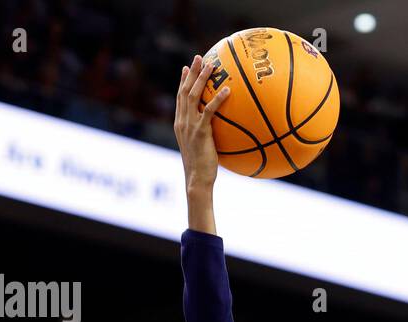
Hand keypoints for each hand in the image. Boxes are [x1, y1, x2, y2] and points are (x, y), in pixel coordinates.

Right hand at [174, 54, 229, 194]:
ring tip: (211, 65)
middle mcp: (182, 122)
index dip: (182, 81)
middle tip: (197, 57)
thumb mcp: (201, 148)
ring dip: (202, 78)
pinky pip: (209, 111)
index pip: (180, 98)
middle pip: (184, 91)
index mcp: (180, 124)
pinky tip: (228, 90)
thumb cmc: (202, 168)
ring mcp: (189, 126)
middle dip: (191, 72)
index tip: (186, 68)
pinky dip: (218, 99)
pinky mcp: (200, 132)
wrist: (197, 179)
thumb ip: (205, 135)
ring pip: (193, 96)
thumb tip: (217, 131)